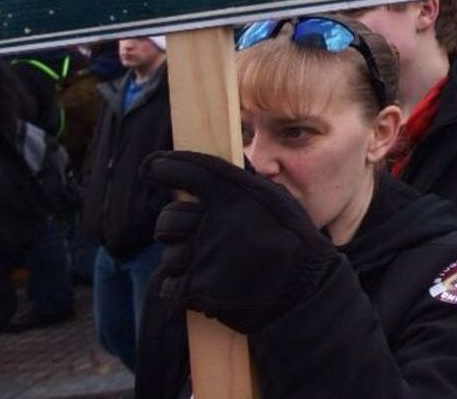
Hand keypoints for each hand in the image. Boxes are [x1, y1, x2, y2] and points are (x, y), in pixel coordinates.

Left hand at [141, 151, 336, 332]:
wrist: (304, 289)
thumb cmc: (295, 242)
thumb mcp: (277, 200)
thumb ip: (246, 188)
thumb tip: (220, 180)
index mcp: (233, 193)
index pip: (190, 170)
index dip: (164, 167)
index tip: (151, 167)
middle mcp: (212, 220)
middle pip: (168, 218)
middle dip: (172, 225)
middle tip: (186, 232)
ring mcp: (202, 254)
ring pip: (169, 254)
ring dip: (181, 260)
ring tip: (203, 265)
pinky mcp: (197, 287)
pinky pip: (169, 285)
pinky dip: (178, 287)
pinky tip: (196, 285)